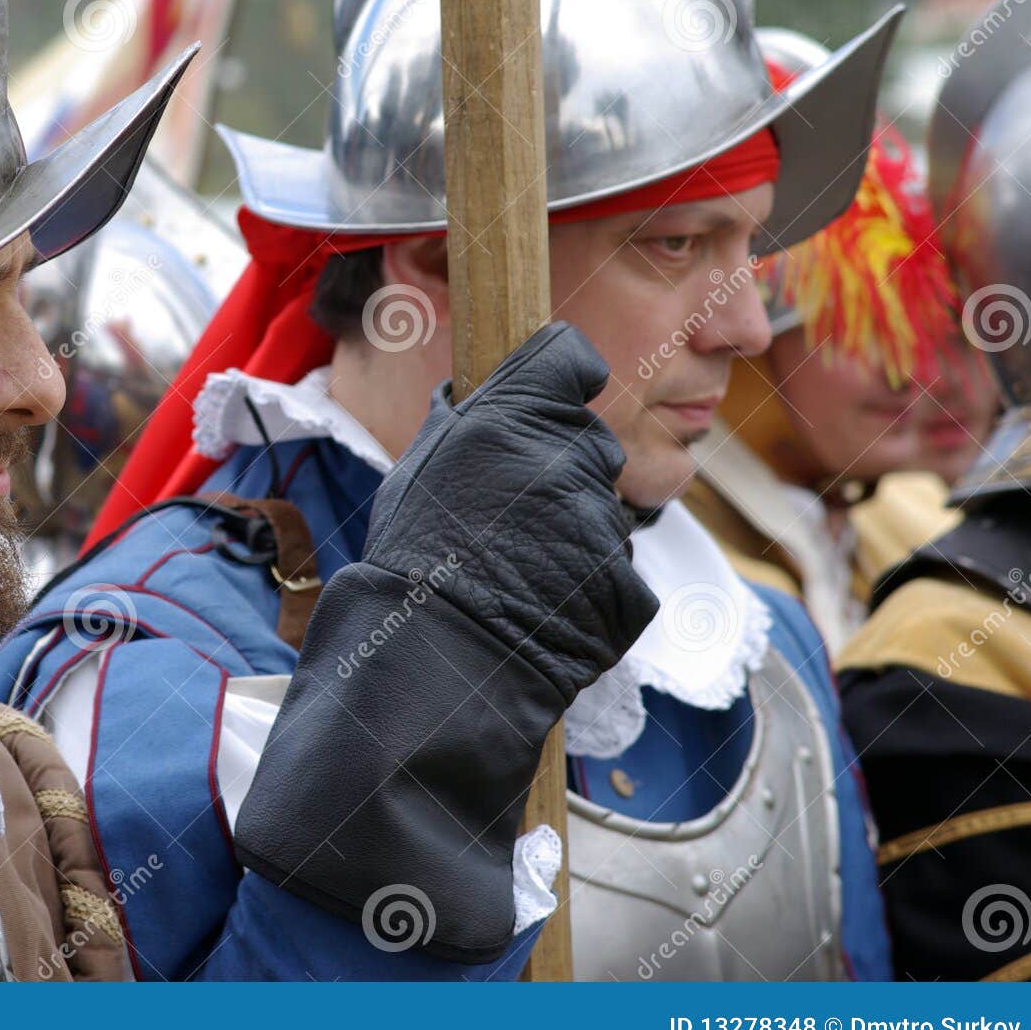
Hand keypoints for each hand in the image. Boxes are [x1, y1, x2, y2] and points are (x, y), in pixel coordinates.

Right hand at [234, 321, 656, 962]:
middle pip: (588, 443)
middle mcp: (565, 462)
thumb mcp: (411, 476)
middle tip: (510, 521)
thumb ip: (456, 426)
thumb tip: (468, 394)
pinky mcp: (627, 590)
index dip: (561, 380)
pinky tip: (542, 612)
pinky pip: (618, 578)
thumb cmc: (403, 569)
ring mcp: (602, 528)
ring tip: (517, 576)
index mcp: (509, 420)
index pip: (569, 360)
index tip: (551, 400)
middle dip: (559, 472)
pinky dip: (590, 595)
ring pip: (603, 515)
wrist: (429, 669)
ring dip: (573, 536)